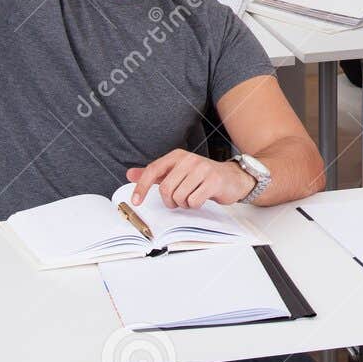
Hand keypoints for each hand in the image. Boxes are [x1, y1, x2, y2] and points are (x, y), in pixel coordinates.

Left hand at [127, 150, 252, 208]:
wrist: (232, 178)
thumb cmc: (201, 177)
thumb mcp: (176, 172)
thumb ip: (154, 174)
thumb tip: (130, 174)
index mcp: (177, 156)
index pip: (153, 170)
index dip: (142, 187)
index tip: (136, 201)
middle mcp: (189, 159)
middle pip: (166, 188)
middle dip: (170, 201)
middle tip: (178, 201)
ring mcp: (202, 169)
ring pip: (179, 197)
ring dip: (184, 204)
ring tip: (192, 197)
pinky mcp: (214, 180)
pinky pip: (194, 201)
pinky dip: (194, 205)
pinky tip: (201, 198)